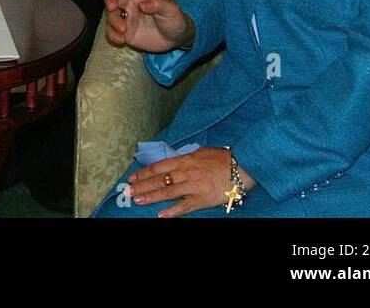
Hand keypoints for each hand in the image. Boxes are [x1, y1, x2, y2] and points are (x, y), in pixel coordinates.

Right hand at [98, 0, 192, 54]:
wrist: (175, 39)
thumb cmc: (174, 18)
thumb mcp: (172, 10)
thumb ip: (159, 5)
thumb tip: (143, 4)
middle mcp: (130, 3)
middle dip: (109, 0)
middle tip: (112, 7)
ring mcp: (126, 17)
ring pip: (110, 15)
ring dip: (113, 21)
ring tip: (123, 31)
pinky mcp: (124, 32)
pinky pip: (111, 31)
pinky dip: (112, 35)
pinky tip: (121, 40)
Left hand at [126, 147, 249, 217]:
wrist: (241, 167)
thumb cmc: (221, 158)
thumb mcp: (199, 153)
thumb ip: (184, 159)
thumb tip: (171, 163)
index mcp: (184, 160)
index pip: (159, 167)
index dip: (144, 173)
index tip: (133, 177)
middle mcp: (185, 172)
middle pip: (159, 180)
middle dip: (142, 185)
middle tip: (128, 191)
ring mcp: (194, 186)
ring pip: (168, 192)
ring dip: (152, 196)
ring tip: (138, 200)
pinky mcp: (203, 199)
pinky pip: (185, 206)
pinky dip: (173, 211)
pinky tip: (161, 215)